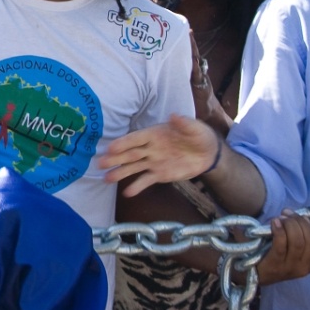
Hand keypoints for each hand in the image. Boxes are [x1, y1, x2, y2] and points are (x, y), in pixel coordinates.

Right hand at [96, 114, 222, 196]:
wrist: (208, 153)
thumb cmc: (198, 136)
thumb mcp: (194, 128)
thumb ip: (183, 123)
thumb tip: (173, 116)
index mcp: (154, 134)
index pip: (136, 139)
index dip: (124, 143)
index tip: (111, 148)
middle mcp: (150, 148)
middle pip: (130, 154)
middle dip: (115, 159)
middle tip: (100, 164)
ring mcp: (153, 162)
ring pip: (133, 168)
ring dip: (120, 173)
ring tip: (106, 179)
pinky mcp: (159, 174)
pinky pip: (146, 181)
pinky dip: (137, 187)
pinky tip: (127, 193)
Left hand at [256, 212, 309, 284]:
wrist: (253, 272)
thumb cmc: (276, 256)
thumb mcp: (294, 250)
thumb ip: (302, 236)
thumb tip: (302, 217)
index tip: (304, 218)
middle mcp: (304, 268)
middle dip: (300, 222)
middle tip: (288, 214)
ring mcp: (290, 268)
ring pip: (297, 242)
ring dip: (290, 225)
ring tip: (280, 218)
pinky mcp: (275, 265)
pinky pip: (281, 245)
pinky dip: (279, 231)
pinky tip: (274, 222)